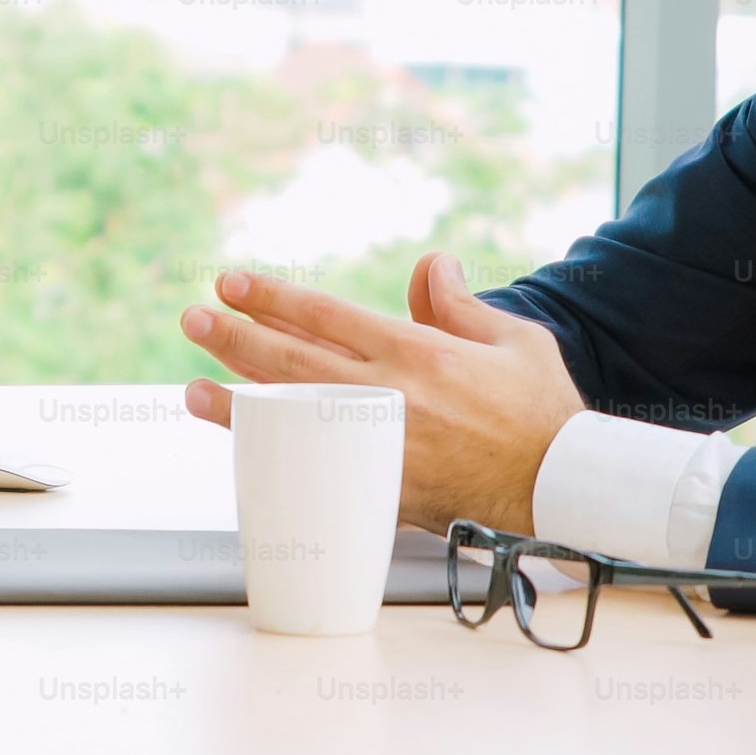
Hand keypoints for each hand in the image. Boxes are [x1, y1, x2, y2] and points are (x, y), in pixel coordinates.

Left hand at [178, 251, 583, 535]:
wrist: (564, 487)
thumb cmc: (544, 412)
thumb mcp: (513, 338)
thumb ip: (459, 303)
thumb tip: (431, 265)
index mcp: (417, 351)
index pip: (324, 314)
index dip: (271, 296)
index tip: (231, 283)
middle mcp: (388, 395)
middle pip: (292, 359)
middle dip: (234, 336)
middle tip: (193, 319)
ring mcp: (379, 445)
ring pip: (292, 416)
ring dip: (236, 398)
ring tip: (191, 385)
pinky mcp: (382, 489)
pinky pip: (315, 471)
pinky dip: (275, 460)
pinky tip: (244, 452)